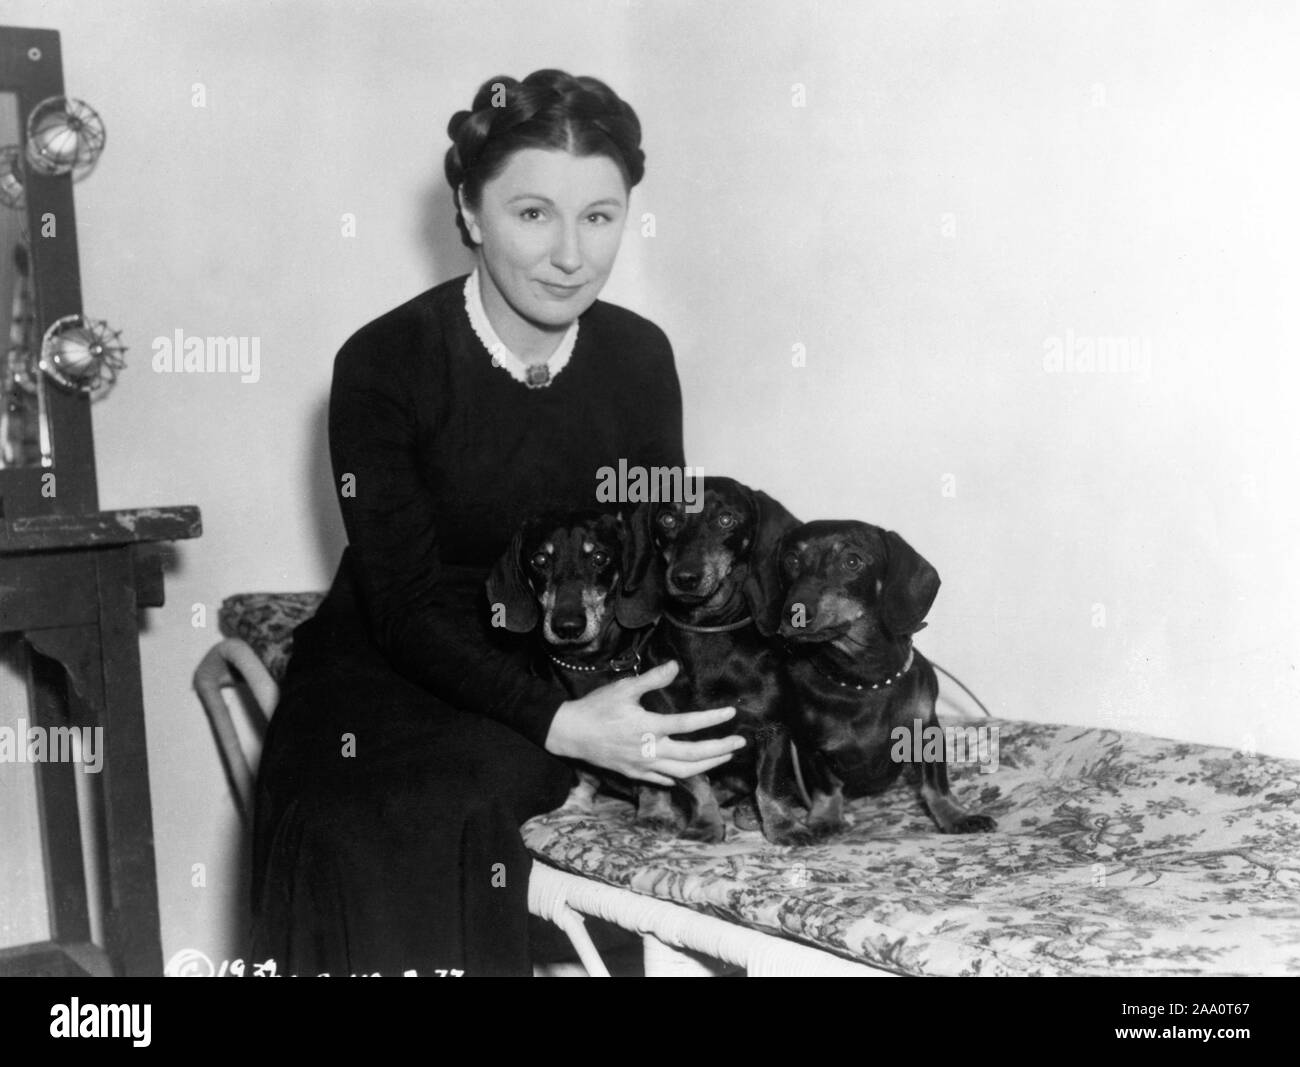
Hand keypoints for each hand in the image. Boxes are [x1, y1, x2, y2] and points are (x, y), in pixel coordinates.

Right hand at [544, 660, 742, 785]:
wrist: (570, 733)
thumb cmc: (596, 708)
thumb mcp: (624, 688)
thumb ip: (652, 679)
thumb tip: (675, 666)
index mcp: (648, 727)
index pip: (688, 724)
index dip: (712, 719)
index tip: (731, 714)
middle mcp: (649, 750)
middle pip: (693, 755)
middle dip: (720, 749)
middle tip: (740, 743)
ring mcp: (643, 766)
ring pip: (682, 771)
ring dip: (707, 765)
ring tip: (724, 757)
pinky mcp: (634, 774)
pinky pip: (663, 780)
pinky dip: (681, 777)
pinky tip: (690, 773)